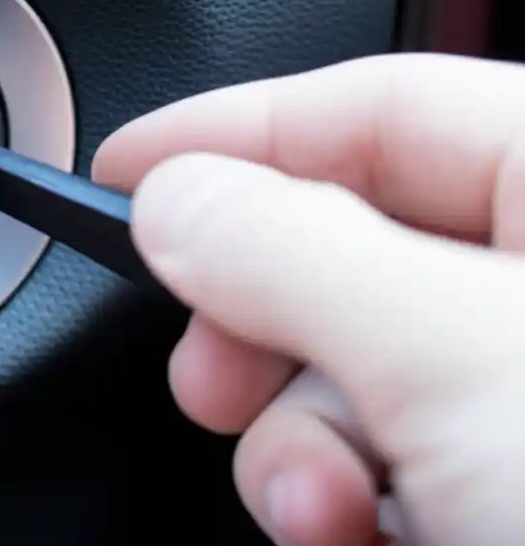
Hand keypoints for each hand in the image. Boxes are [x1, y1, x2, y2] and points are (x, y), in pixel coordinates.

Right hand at [94, 53, 524, 545]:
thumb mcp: (451, 359)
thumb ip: (290, 254)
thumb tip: (174, 200)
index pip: (380, 104)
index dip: (237, 130)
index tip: (123, 170)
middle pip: (345, 247)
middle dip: (257, 326)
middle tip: (210, 375)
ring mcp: (524, 389)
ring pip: (348, 367)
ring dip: (298, 446)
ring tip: (321, 508)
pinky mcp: (508, 484)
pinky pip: (384, 456)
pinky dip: (345, 500)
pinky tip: (360, 536)